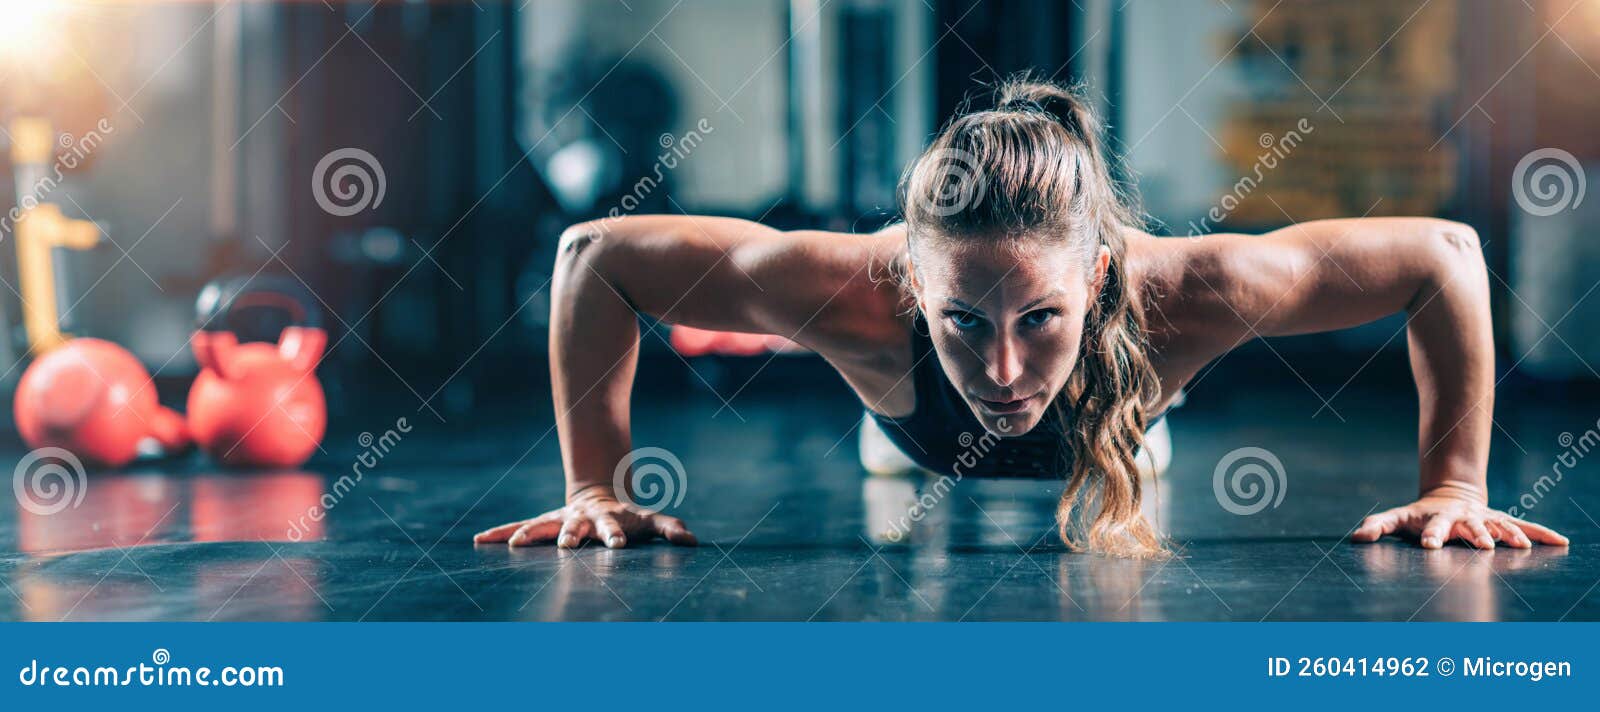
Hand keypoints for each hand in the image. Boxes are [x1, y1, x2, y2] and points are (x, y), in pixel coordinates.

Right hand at [473, 488, 697, 548]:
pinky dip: (501, 533)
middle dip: (570, 536)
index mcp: (607, 521)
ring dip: (530, 535)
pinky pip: (521, 529)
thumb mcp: (651, 521)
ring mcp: (560, 522)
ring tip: (516, 545)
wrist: (600, 495)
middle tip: (565, 546)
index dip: (615, 536)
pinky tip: (480, 540)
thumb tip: (693, 541)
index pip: (613, 530)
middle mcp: (581, 520)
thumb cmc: (629, 517)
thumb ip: (671, 528)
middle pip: (575, 528)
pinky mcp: (544, 525)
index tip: (616, 545)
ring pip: (542, 527)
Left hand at [1350, 486, 1568, 549]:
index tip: (1429, 545)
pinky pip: (1523, 527)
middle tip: (1481, 546)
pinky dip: (1541, 533)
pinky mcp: (1501, 522)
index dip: (1431, 535)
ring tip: (1520, 547)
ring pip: (1499, 526)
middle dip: (1475, 536)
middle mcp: (1463, 518)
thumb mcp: (1397, 518)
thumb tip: (1356, 538)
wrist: (1449, 495)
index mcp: (1437, 518)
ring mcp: (1484, 519)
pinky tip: (1560, 542)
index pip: (1432, 527)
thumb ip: (1378, 526)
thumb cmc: (1419, 515)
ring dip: (1509, 535)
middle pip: (1469, 527)